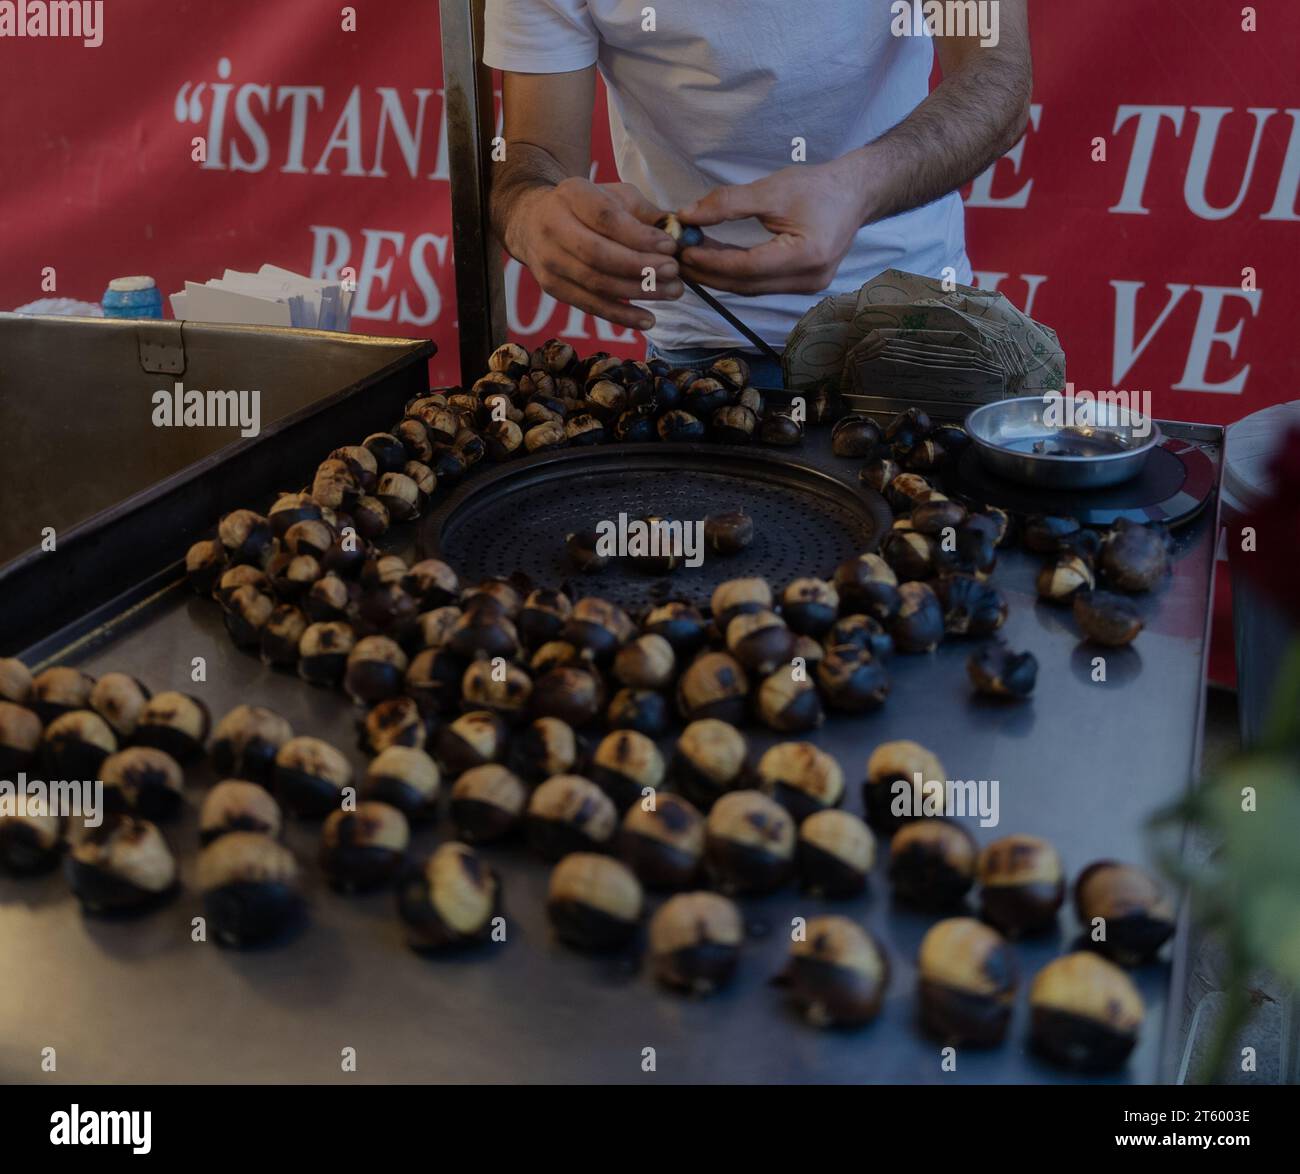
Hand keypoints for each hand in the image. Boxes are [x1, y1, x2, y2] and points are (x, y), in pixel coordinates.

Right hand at [506, 178, 683, 329]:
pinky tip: (648, 319)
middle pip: (599, 254)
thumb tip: (682, 235)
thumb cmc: (586, 207)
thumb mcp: (614, 196)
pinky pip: (590, 305)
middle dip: (641, 266)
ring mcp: (549, 260)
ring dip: (638, 292)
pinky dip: (621, 316)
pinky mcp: (552, 287)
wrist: (534, 221)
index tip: (671, 246)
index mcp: (571, 195)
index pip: (606, 218)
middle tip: (674, 272)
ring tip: (671, 292)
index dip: (640, 236)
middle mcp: (553, 226)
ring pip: (596, 283)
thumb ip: (646, 214)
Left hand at [676, 160, 869, 294]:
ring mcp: (807, 287)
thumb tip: (687, 215)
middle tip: (678, 260)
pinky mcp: (802, 285)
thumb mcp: (771, 189)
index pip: (747, 267)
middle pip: (746, 285)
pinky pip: (761, 285)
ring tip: (691, 261)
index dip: (711, 262)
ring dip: (719, 277)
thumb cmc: (818, 187)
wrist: (855, 194)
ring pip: (751, 289)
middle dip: (709, 274)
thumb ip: (728, 203)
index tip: (684, 251)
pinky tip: (715, 263)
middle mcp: (808, 279)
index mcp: (806, 255)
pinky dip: (736, 275)